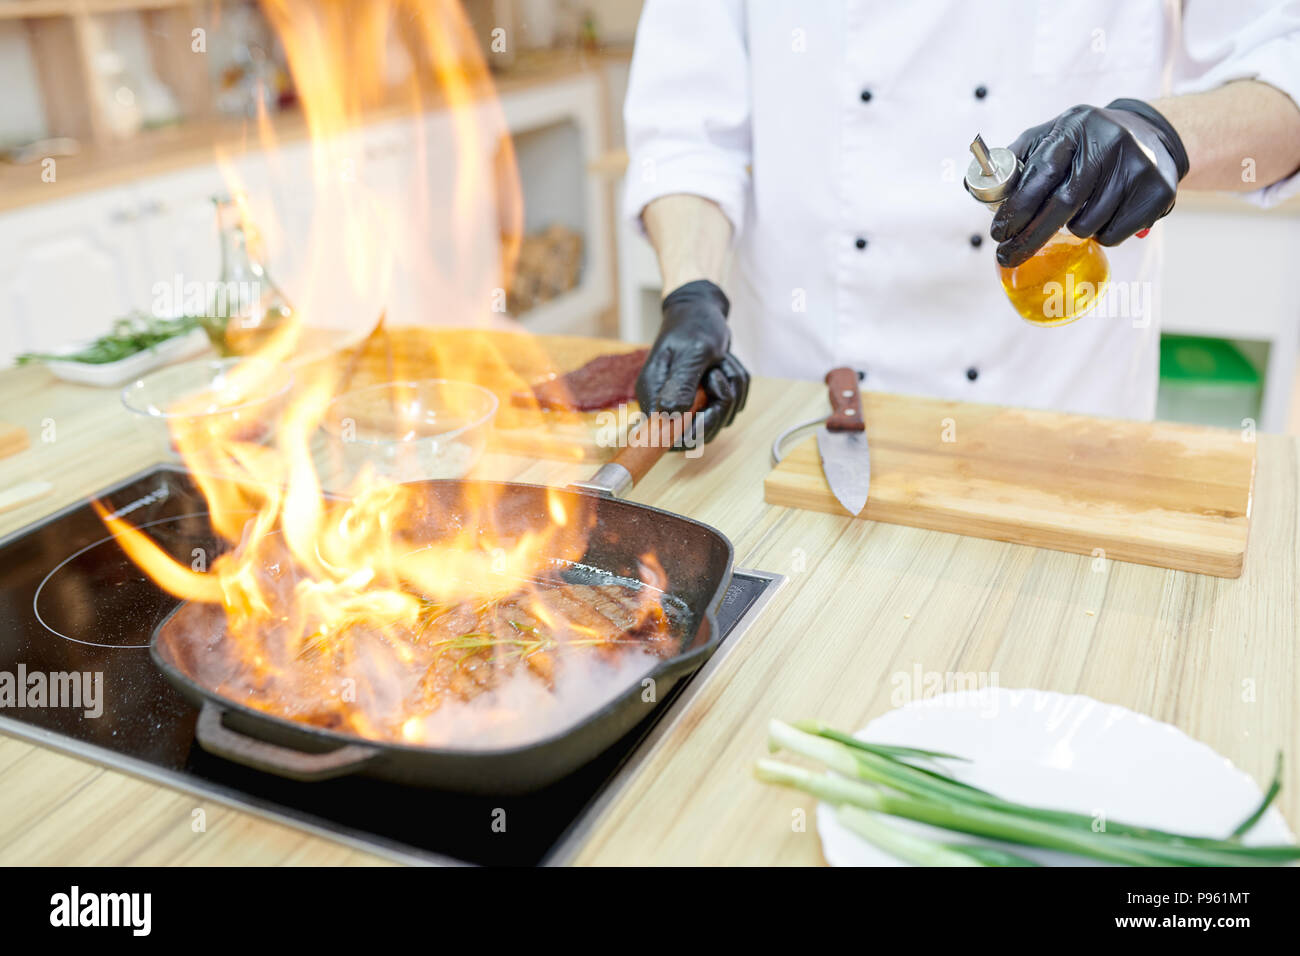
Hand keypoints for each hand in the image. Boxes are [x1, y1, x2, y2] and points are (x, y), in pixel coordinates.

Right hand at [636, 279, 749, 446]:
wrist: (701, 310)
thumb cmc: (694, 326)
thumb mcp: (693, 353)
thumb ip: (682, 384)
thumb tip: (670, 415)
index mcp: (653, 394)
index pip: (666, 437)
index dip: (692, 430)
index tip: (709, 404)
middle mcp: (666, 404)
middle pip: (701, 433)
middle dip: (719, 403)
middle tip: (717, 371)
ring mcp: (687, 404)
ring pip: (721, 418)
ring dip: (730, 388)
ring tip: (719, 361)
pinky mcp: (705, 400)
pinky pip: (731, 406)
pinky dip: (735, 384)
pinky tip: (724, 364)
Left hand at [991, 99, 1188, 266]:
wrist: (1152, 135)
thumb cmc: (1088, 143)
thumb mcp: (1054, 135)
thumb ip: (1019, 158)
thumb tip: (978, 186)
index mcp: (1076, 126)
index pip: (1040, 174)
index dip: (1017, 209)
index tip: (997, 234)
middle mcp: (1110, 142)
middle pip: (1063, 205)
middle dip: (1030, 237)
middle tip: (1007, 256)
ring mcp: (1137, 166)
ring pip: (1086, 225)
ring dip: (1072, 231)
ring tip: (1078, 214)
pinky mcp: (1158, 190)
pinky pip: (1113, 235)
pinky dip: (1100, 236)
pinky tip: (1105, 215)